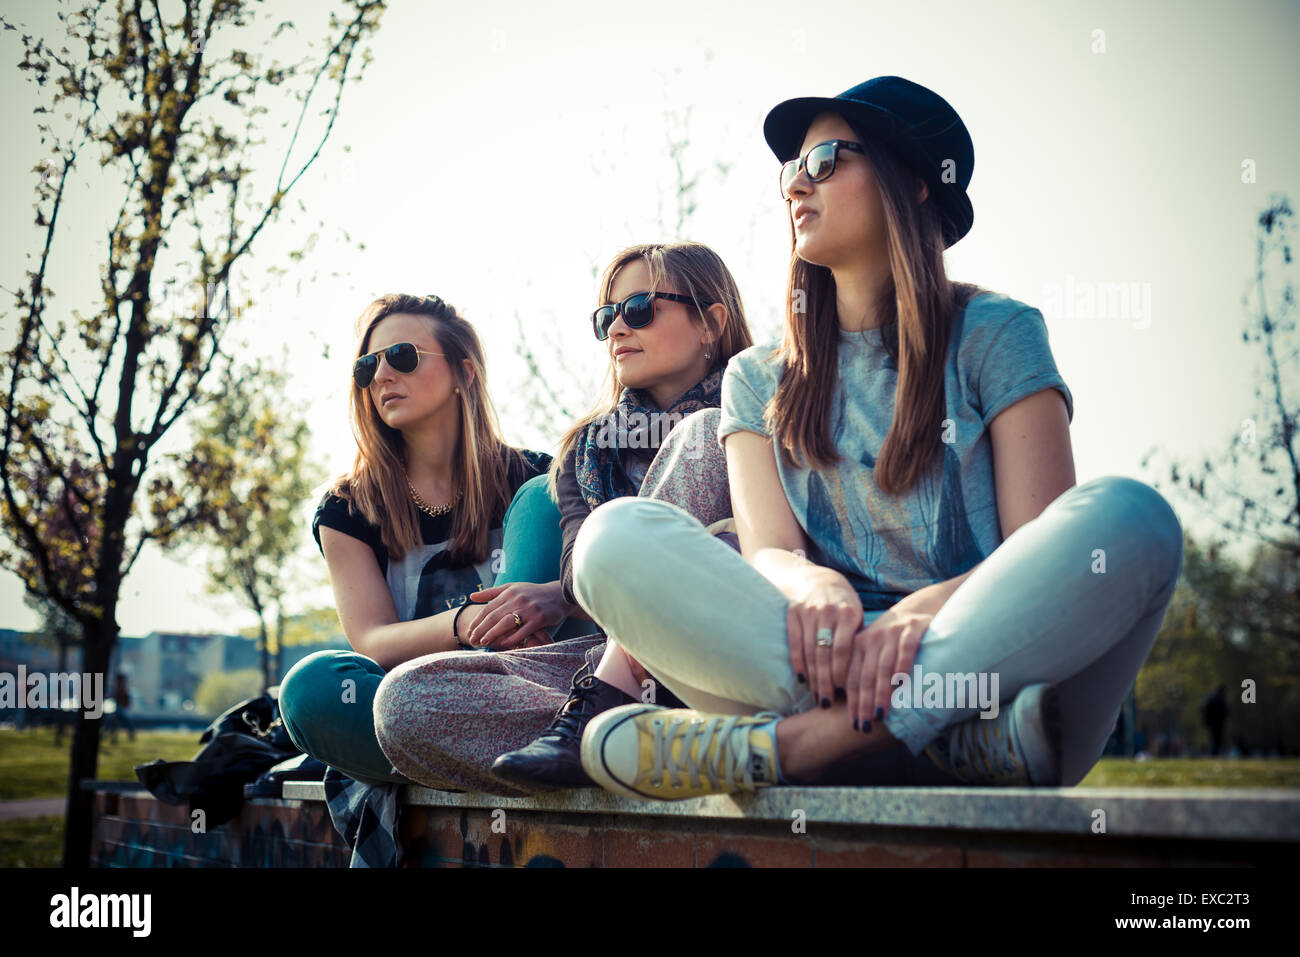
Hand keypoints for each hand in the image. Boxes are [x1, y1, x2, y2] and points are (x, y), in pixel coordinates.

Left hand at [464, 581, 570, 649]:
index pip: (488, 608)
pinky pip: (523, 630)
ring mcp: (529, 609)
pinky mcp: (540, 618)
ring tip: (483, 642)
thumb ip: (491, 593)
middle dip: (481, 629)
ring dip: (493, 633)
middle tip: (472, 640)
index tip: (469, 631)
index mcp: (509, 592)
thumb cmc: (532, 593)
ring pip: (506, 622)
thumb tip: (471, 596)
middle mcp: (518, 599)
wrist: (559, 594)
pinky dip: (512, 637)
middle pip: (494, 616)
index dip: (477, 620)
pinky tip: (504, 644)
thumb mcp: (512, 588)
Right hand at [782, 565, 863, 710]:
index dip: (842, 671)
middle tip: (827, 703)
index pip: (844, 648)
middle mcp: (828, 612)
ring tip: (817, 697)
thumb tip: (870, 675)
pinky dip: (798, 662)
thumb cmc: (843, 606)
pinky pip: (794, 642)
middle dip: (826, 681)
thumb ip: (859, 641)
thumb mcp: (857, 617)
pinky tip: (803, 679)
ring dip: (813, 677)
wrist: (818, 580)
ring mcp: (809, 612)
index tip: (844, 693)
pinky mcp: (793, 613)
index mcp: (848, 614)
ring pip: (809, 651)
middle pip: (825, 653)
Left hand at [840, 605, 932, 730]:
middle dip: (863, 703)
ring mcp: (892, 632)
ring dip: (880, 693)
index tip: (852, 723)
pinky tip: (901, 685)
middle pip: (865, 676)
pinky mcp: (913, 628)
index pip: (851, 677)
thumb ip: (862, 670)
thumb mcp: (874, 649)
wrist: (919, 606)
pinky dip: (902, 666)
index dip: (851, 702)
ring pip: (883, 667)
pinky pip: (906, 649)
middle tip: (863, 727)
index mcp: (858, 644)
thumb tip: (851, 706)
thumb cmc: (893, 637)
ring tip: (879, 714)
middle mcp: (873, 638)